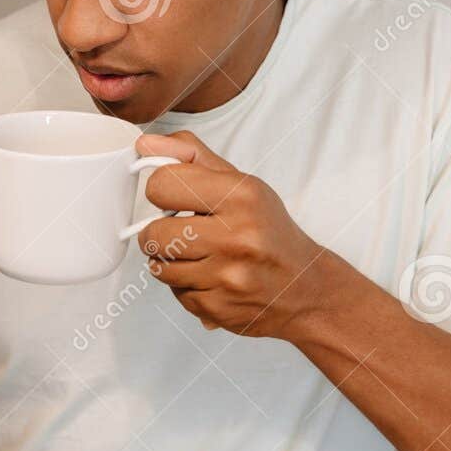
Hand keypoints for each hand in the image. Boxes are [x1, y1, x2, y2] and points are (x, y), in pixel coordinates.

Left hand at [135, 131, 342, 339]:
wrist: (305, 287)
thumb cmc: (268, 231)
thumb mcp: (240, 183)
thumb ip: (191, 156)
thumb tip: (146, 142)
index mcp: (241, 196)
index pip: (163, 183)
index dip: (161, 190)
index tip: (172, 197)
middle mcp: (236, 236)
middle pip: (154, 232)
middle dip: (158, 232)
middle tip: (180, 232)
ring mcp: (227, 276)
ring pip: (158, 266)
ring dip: (169, 261)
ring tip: (196, 255)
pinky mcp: (219, 308)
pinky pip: (175, 293)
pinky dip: (185, 286)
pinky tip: (209, 278)